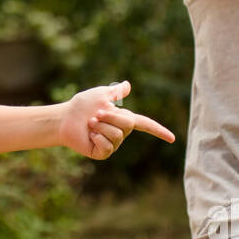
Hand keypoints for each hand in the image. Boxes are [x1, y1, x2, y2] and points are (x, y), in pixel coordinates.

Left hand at [59, 81, 175, 159]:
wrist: (65, 118)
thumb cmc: (82, 105)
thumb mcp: (101, 95)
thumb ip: (115, 92)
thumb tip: (127, 85)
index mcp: (123, 119)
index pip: (145, 125)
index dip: (159, 131)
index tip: (172, 139)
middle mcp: (120, 133)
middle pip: (128, 124)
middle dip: (111, 116)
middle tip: (96, 114)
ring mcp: (112, 144)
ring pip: (116, 135)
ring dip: (100, 126)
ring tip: (90, 124)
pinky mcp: (102, 153)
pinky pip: (107, 146)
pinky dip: (97, 137)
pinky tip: (89, 135)